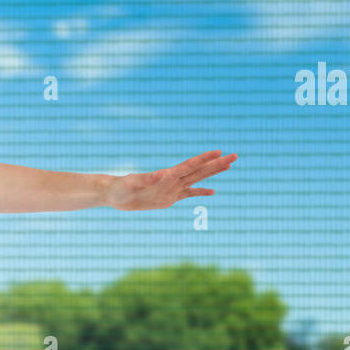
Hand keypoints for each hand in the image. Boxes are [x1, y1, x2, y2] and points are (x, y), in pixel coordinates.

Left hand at [108, 150, 236, 210]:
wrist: (114, 195)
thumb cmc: (120, 188)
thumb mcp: (131, 184)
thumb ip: (146, 179)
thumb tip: (161, 175)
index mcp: (166, 174)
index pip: (190, 165)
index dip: (205, 159)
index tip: (220, 151)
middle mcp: (172, 179)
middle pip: (199, 170)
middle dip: (217, 163)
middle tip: (235, 156)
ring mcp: (172, 188)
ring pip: (198, 179)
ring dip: (213, 173)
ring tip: (228, 166)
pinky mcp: (168, 198)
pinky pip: (188, 194)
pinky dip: (201, 193)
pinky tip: (213, 192)